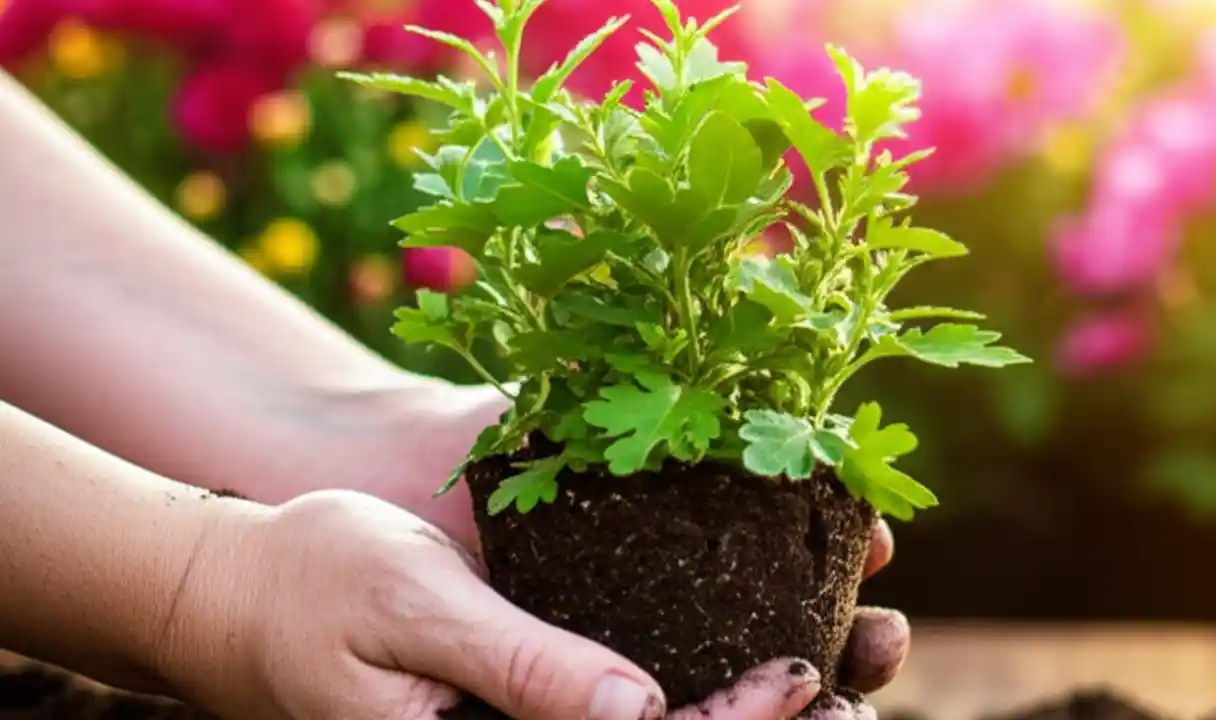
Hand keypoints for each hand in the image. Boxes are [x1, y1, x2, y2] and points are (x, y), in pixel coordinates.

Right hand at [239, 379, 908, 717]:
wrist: (236, 589)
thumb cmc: (312, 588)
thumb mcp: (417, 613)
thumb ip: (522, 668)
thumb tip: (641, 713)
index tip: (802, 673)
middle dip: (769, 717)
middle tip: (871, 665)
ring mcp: (530, 713)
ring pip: (659, 716)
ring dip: (749, 687)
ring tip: (852, 641)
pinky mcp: (529, 676)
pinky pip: (623, 679)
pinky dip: (699, 647)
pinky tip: (750, 606)